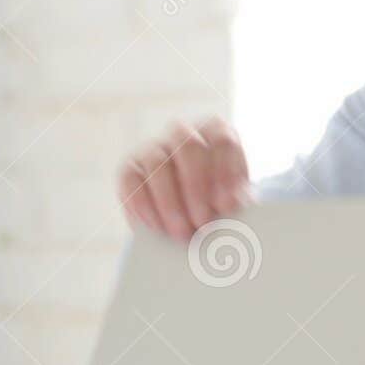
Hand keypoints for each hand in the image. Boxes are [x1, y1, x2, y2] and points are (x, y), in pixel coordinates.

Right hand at [117, 118, 251, 239]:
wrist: (188, 215)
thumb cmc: (217, 202)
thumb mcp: (231, 198)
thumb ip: (234, 200)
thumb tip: (230, 208)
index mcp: (215, 132)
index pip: (222, 141)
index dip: (226, 172)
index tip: (227, 205)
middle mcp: (183, 134)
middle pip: (189, 147)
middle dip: (196, 187)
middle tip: (202, 221)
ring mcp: (153, 148)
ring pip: (158, 164)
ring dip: (170, 202)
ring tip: (182, 232)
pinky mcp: (130, 169)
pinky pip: (132, 183)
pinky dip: (145, 207)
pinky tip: (157, 227)